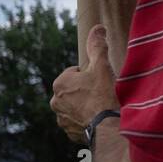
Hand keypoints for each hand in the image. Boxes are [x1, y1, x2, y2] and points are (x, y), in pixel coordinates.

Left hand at [51, 25, 118, 143]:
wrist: (107, 127)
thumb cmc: (103, 95)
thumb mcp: (101, 66)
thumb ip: (97, 46)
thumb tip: (97, 28)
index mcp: (59, 83)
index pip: (75, 73)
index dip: (89, 75)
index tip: (99, 81)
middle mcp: (55, 102)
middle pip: (73, 90)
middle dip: (84, 91)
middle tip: (101, 94)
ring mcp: (62, 119)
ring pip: (74, 107)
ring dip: (84, 106)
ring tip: (101, 108)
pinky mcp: (69, 133)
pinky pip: (77, 123)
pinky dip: (86, 121)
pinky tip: (98, 119)